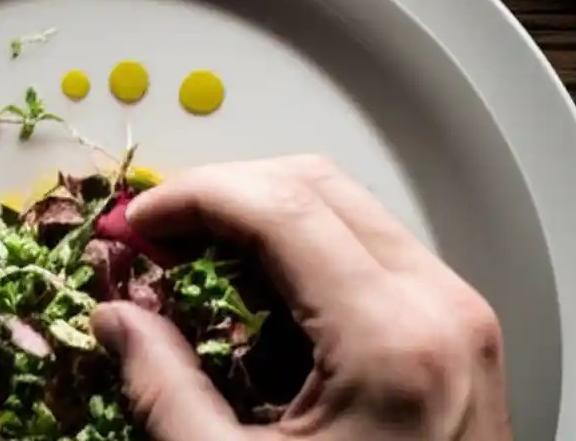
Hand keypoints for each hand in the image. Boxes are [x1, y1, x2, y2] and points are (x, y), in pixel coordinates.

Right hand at [91, 157, 511, 440]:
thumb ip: (165, 389)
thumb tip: (116, 320)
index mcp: (391, 342)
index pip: (281, 208)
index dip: (194, 197)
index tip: (138, 223)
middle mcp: (440, 308)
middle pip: (314, 186)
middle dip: (223, 194)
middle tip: (158, 236)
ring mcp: (459, 316)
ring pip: (346, 206)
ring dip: (261, 215)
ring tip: (196, 260)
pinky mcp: (459, 333)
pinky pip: (371, 249)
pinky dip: (303, 249)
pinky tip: (255, 293)